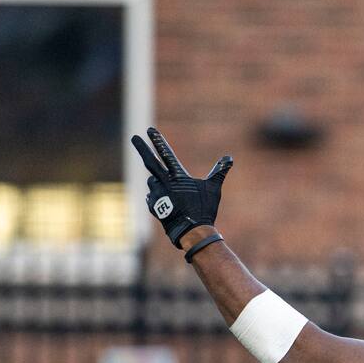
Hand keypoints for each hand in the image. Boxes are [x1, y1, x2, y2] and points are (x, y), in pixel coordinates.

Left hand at [131, 127, 232, 246]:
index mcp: (178, 176)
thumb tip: (230, 159)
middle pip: (150, 162)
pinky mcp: (154, 207)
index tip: (149, 130)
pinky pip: (152, 197)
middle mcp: (164, 183)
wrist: (192, 232)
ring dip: (157, 180)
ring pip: (152, 181)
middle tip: (134, 137)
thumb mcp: (213, 189)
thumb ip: (219, 172)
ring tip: (168, 188)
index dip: (158, 141)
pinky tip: (161, 198)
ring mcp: (157, 195)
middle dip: (142, 148)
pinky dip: (155, 195)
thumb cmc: (204, 209)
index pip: (166, 154)